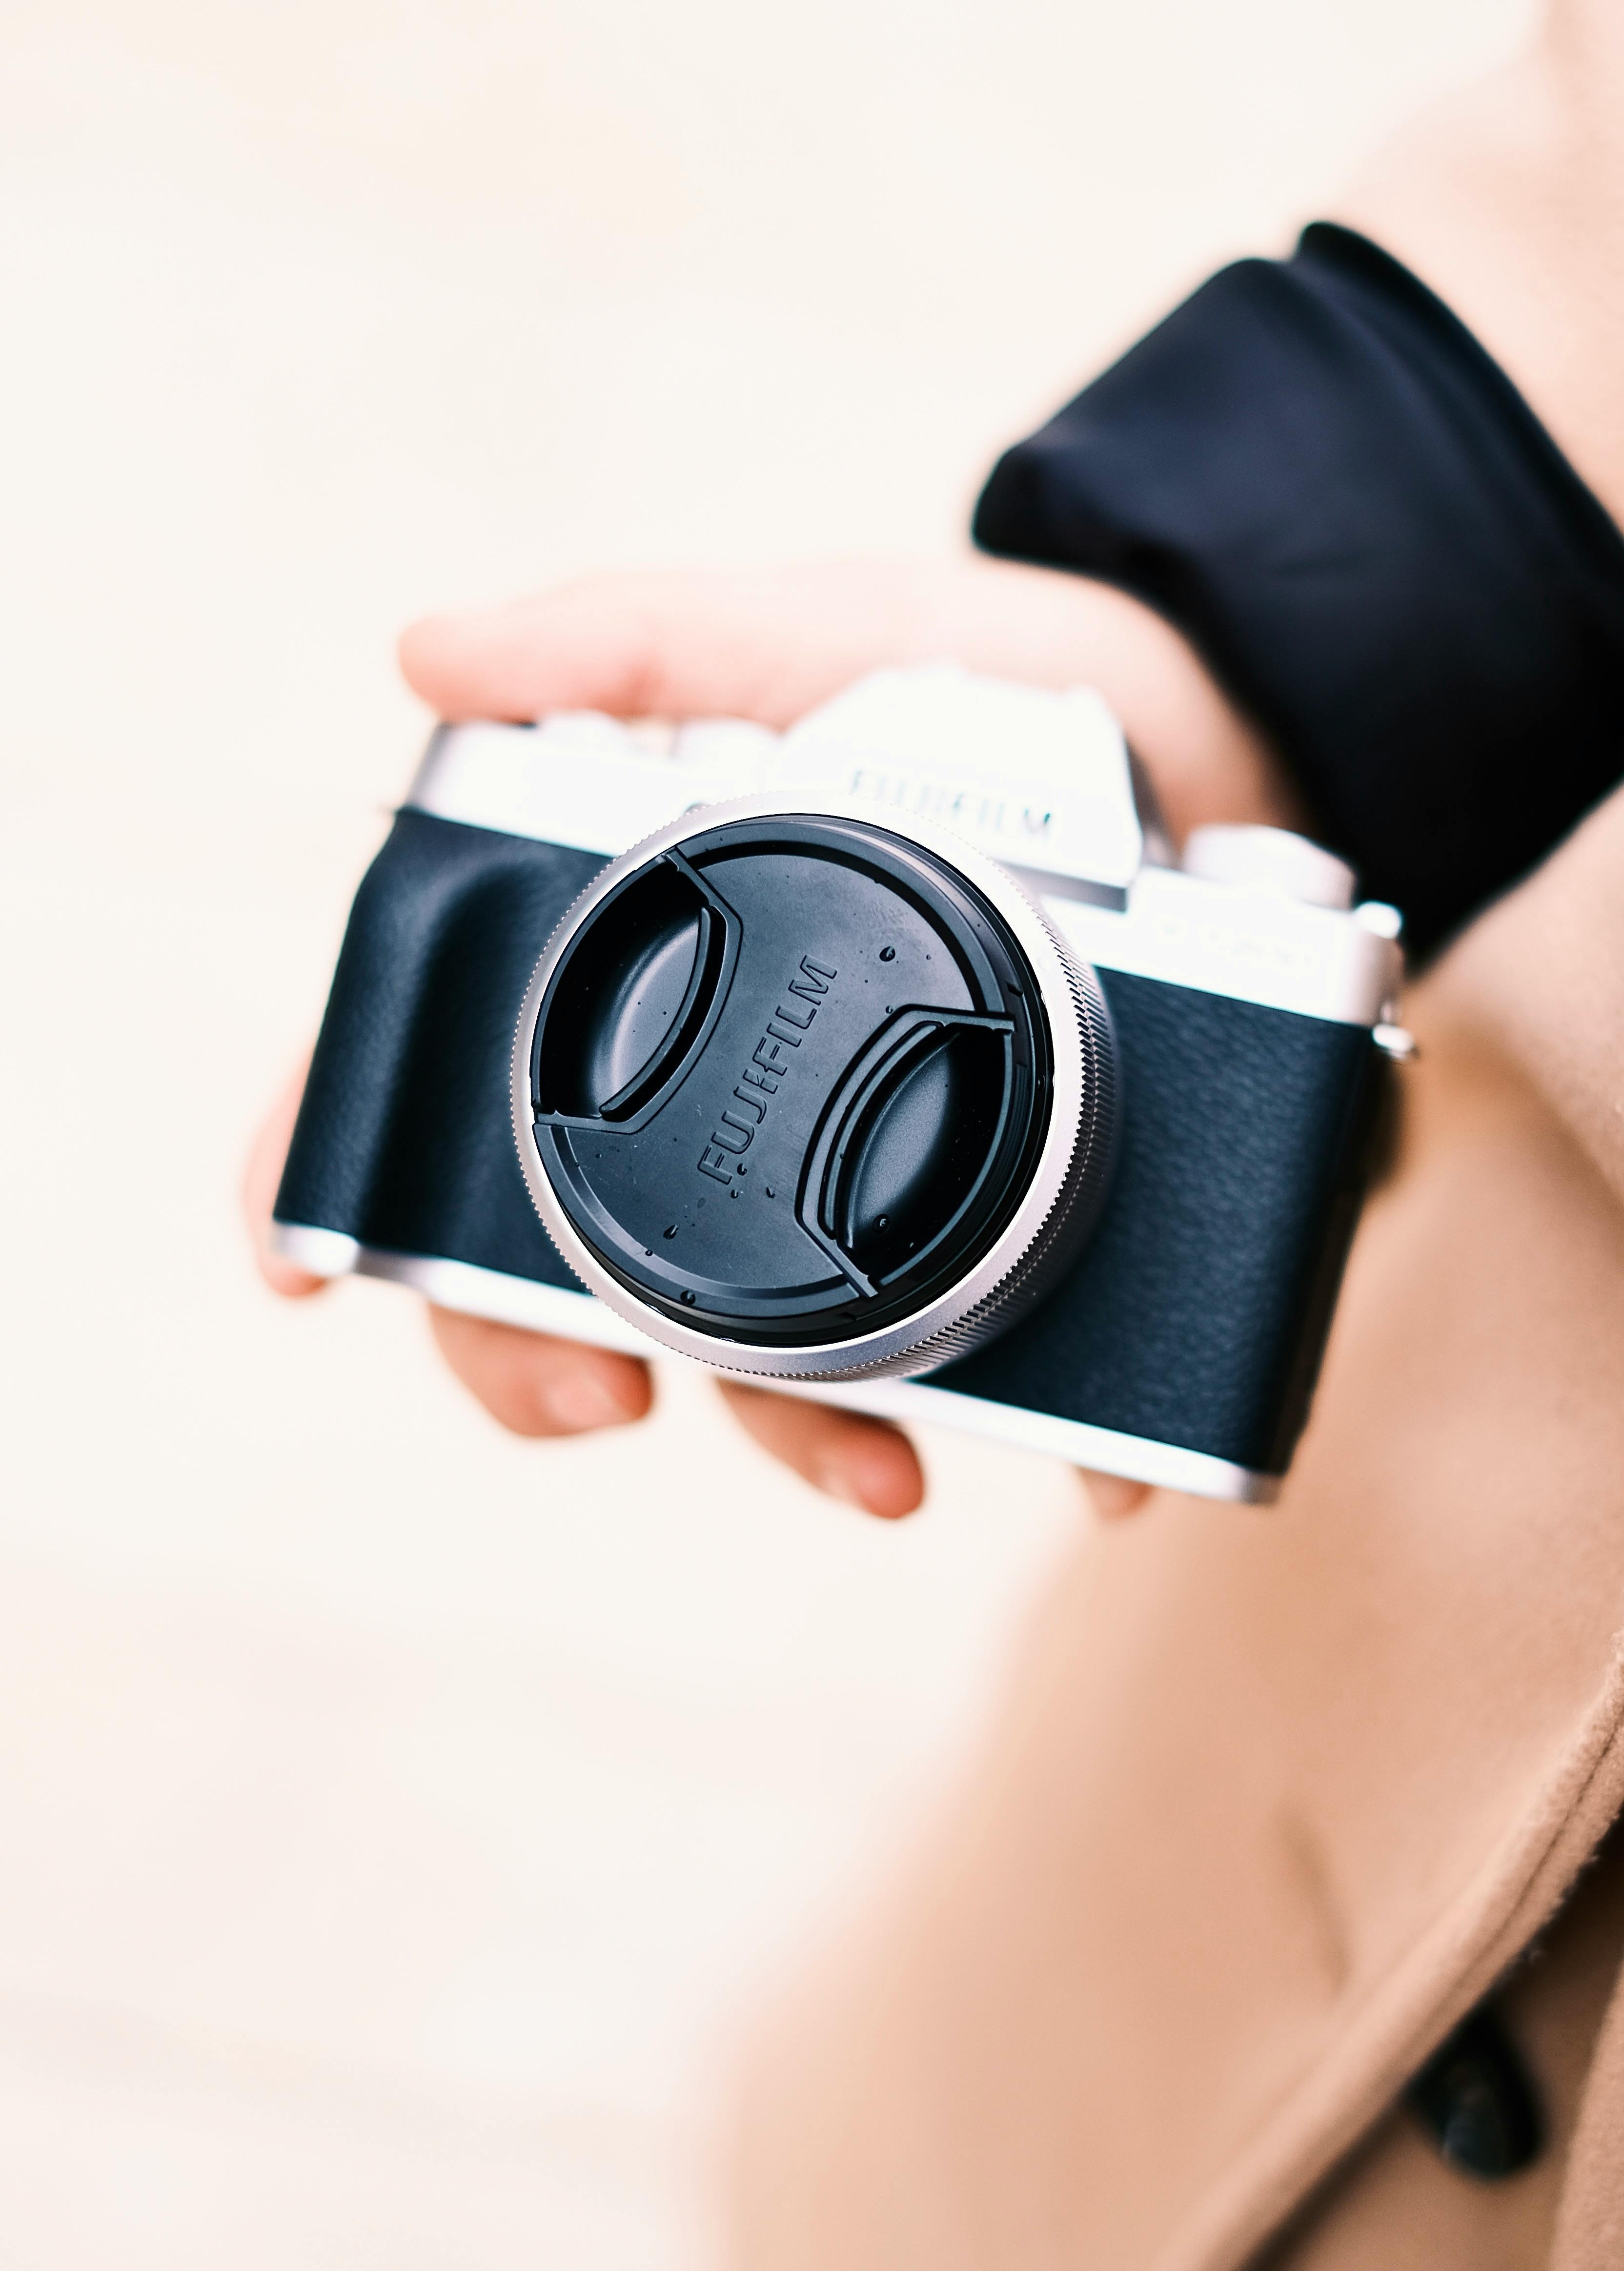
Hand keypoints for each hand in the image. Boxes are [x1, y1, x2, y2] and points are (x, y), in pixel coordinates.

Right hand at [247, 555, 1295, 1519]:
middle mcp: (730, 1104)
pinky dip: (1053, 1425)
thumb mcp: (802, 630)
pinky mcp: (1035, 1214)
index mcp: (638, 980)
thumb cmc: (977, 670)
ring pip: (778, 1358)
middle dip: (548, 1369)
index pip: (437, 1093)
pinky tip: (1093, 1473)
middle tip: (606, 1402)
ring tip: (882, 1472)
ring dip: (798, 1438)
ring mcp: (871, 1174)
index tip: (307, 1274)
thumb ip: (629, 641)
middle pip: (570, 1278)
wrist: (1223, 722)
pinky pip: (1024, 1354)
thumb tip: (429, 653)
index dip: (336, 1180)